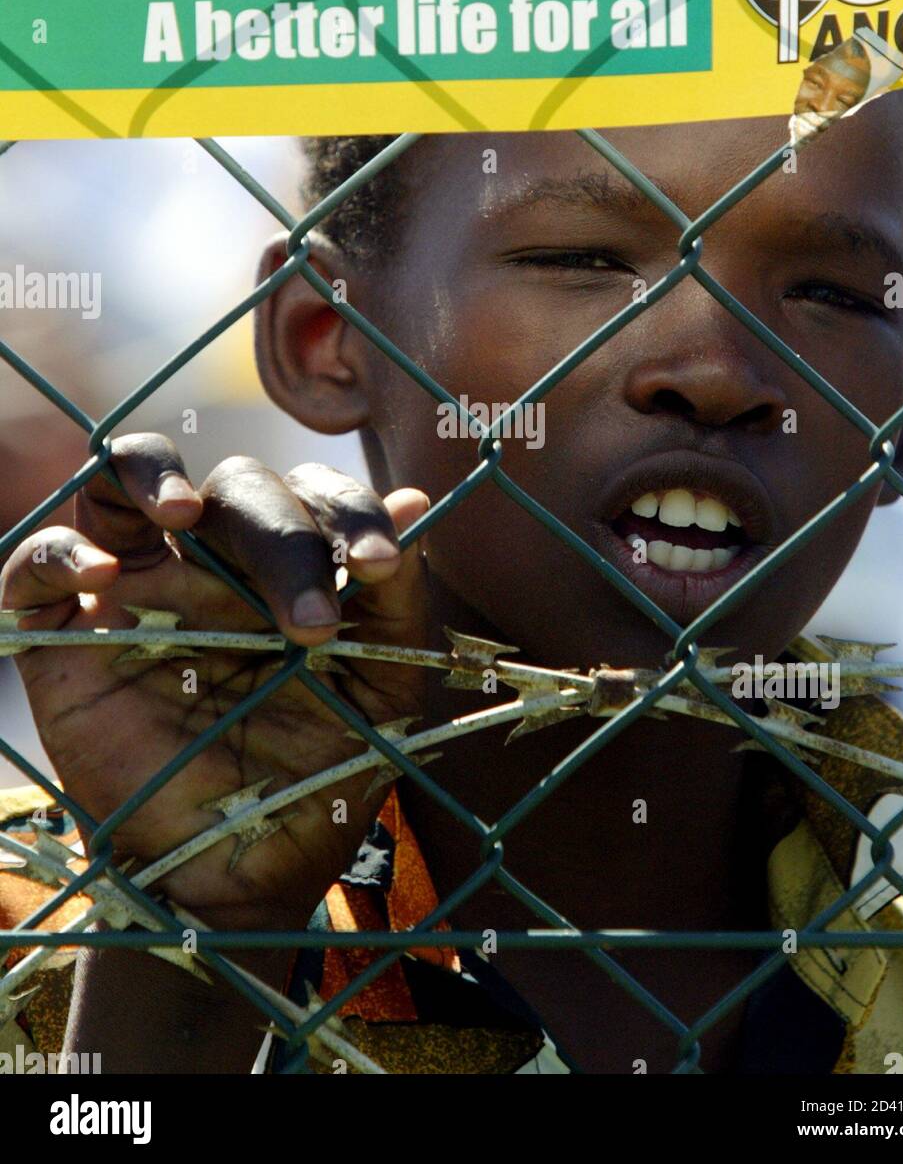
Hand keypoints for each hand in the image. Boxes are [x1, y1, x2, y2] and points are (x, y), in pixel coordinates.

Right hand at [0, 434, 431, 929]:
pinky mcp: (64, 632)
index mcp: (290, 567)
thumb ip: (394, 603)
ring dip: (152, 473)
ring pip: (126, 478)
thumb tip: (413, 499)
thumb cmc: (314, 778)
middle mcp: (213, 563)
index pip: (313, 493)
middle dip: (283, 539)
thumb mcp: (378, 693)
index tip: (379, 562)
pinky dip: (63, 549)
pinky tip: (106, 573)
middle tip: (312, 625)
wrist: (241, 878)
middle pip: (237, 487)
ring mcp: (136, 587)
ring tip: (184, 512)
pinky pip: (39, 560)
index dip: (350, 510)